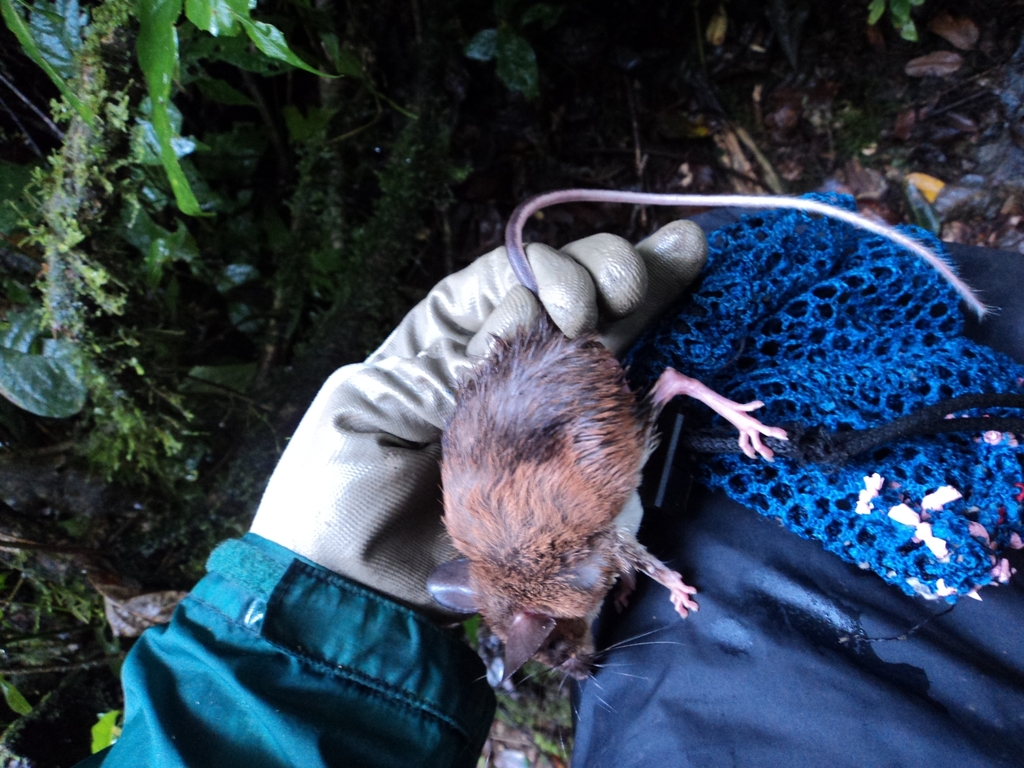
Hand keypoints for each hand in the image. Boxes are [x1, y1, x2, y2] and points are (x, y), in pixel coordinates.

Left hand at [249, 221, 707, 617]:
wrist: (354, 594)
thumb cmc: (337, 497)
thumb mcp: (366, 411)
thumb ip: (440, 362)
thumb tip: (523, 316)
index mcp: (442, 344)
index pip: (508, 281)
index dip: (550, 271)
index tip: (576, 304)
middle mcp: (499, 371)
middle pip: (566, 302)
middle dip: (613, 270)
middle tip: (658, 266)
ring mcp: (537, 420)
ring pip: (599, 346)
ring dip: (645, 299)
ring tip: (686, 258)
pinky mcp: (562, 473)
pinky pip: (610, 421)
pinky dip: (648, 383)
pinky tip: (685, 336)